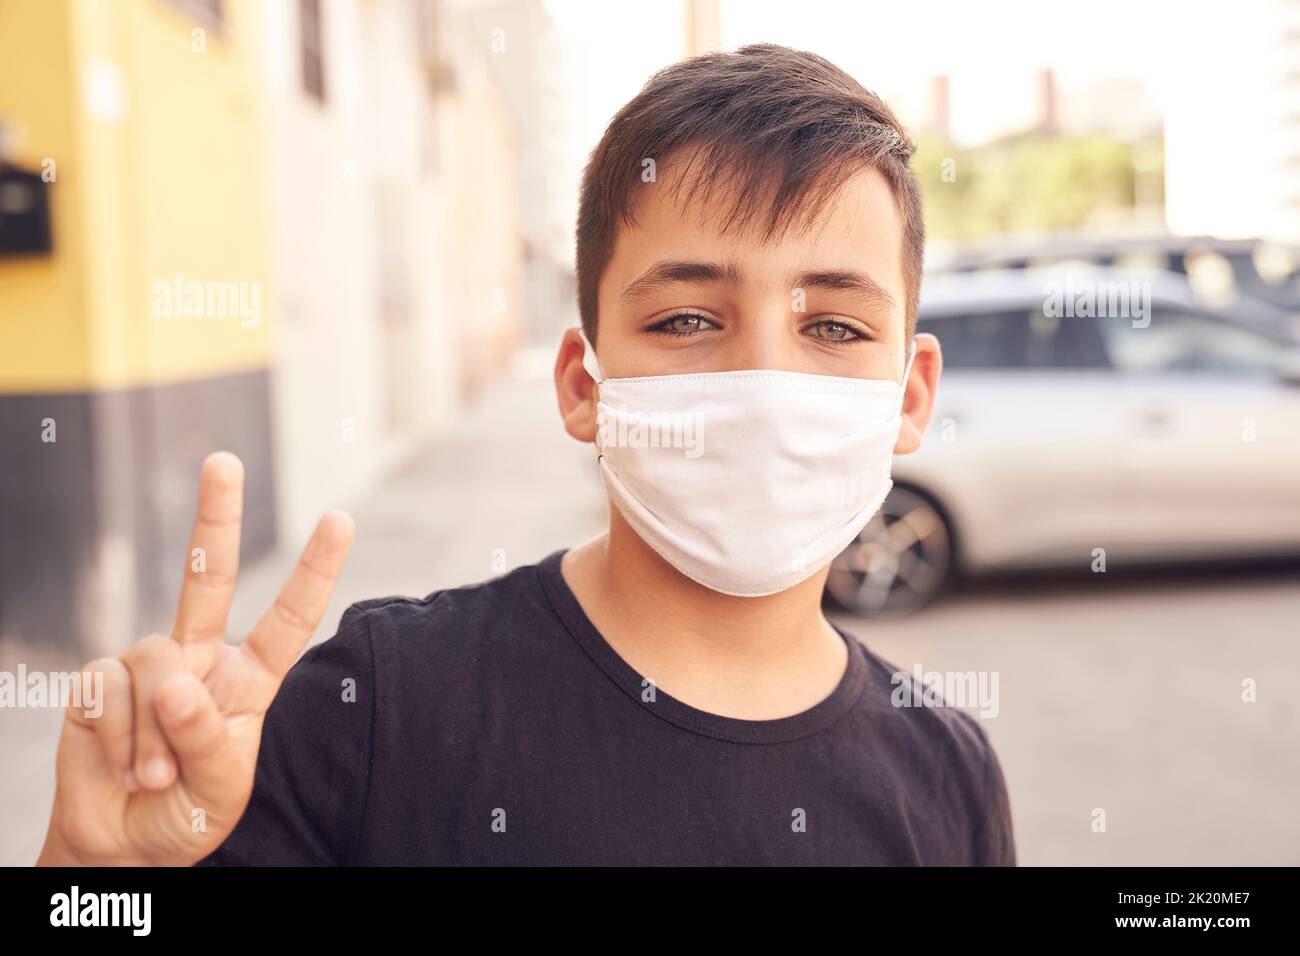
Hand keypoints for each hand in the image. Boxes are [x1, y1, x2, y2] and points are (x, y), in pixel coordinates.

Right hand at [37, 452, 354, 865]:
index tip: (341, 517)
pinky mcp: (101, 682)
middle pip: (209, 577)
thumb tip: (174, 681)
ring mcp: (149, 665)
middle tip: (224, 460)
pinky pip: (110, 694)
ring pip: (155, 667)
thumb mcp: (222, 788)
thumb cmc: (189, 813)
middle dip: (215, 515)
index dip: (314, 569)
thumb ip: (209, 737)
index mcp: (250, 679)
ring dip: (155, 737)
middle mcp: (200, 659)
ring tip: (156, 778)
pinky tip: (122, 767)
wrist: (125, 844)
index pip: (288, 619)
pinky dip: (119, 740)